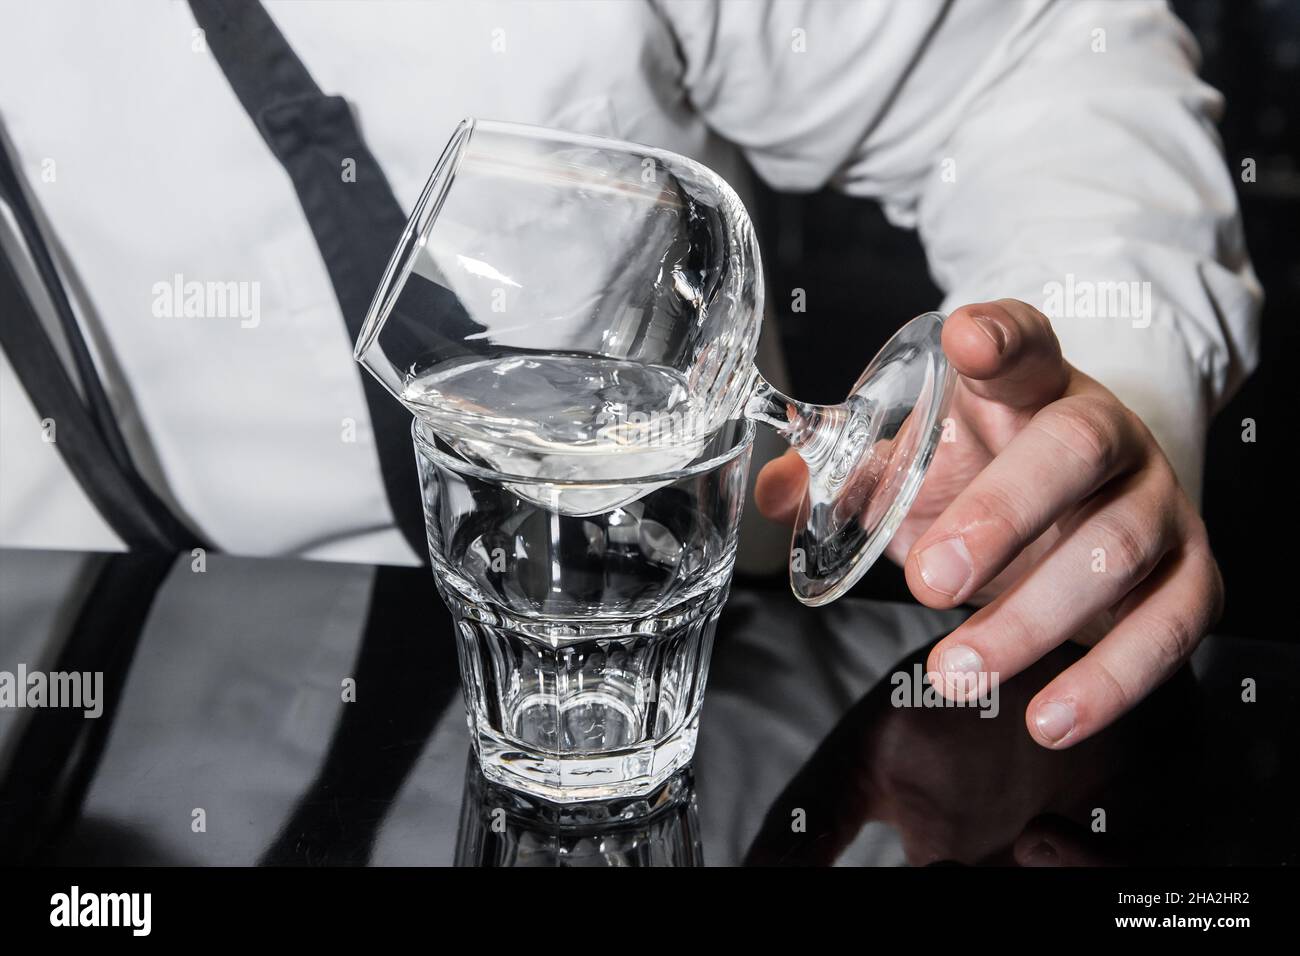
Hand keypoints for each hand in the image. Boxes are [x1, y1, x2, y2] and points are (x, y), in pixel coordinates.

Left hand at [755, 299, 1222, 748]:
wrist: (1086, 505)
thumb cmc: (988, 477)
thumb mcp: (918, 465)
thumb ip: (846, 474)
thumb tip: (774, 492)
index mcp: (1030, 390)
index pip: (1023, 345)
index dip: (1000, 338)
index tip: (967, 341)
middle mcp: (1105, 432)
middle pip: (1074, 449)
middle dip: (1001, 515)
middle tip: (928, 579)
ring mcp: (1156, 499)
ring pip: (1118, 549)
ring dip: (1032, 620)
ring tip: (956, 669)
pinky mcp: (1191, 571)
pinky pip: (1170, 627)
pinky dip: (1109, 681)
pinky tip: (1048, 718)